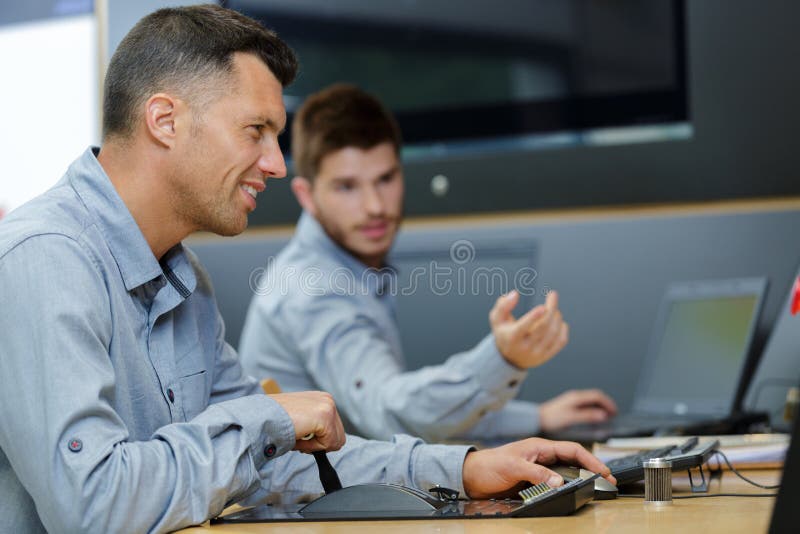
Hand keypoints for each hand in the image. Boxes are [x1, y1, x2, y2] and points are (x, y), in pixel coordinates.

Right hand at [270, 391, 345, 452]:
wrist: (262, 417)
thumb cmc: (275, 420)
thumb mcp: (301, 419)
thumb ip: (315, 426)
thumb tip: (328, 442)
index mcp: (322, 399)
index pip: (334, 430)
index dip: (318, 440)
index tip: (302, 436)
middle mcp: (327, 400)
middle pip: (339, 437)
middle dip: (319, 444)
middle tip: (299, 438)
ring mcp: (328, 407)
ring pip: (335, 442)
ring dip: (315, 445)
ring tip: (298, 436)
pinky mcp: (325, 416)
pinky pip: (328, 444)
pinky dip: (312, 446)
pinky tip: (298, 436)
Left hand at [462, 438, 615, 498]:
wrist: (472, 475)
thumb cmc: (489, 464)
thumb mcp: (513, 466)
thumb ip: (536, 472)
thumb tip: (558, 480)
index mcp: (539, 446)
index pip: (572, 449)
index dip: (590, 459)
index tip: (604, 471)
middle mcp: (542, 455)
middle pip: (574, 460)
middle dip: (592, 468)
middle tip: (608, 481)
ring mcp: (539, 468)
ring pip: (567, 471)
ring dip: (582, 478)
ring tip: (597, 486)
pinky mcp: (534, 480)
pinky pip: (556, 482)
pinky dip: (568, 486)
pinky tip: (574, 492)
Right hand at [490, 290, 567, 368]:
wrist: (510, 358)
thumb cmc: (504, 333)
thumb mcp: (497, 319)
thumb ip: (502, 305)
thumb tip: (515, 294)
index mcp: (511, 338)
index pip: (522, 328)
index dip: (533, 317)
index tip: (542, 307)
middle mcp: (525, 347)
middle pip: (543, 327)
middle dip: (550, 309)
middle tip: (553, 294)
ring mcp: (538, 353)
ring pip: (553, 333)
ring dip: (557, 316)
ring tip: (554, 309)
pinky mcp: (547, 355)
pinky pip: (561, 341)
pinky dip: (563, 328)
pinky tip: (559, 321)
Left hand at [539, 389, 617, 431]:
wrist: (535, 419)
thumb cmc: (549, 418)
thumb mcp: (571, 418)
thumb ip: (587, 416)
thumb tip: (603, 415)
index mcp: (576, 397)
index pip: (597, 396)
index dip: (608, 403)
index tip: (614, 412)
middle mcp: (575, 397)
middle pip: (595, 397)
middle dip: (606, 405)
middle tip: (613, 414)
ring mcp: (571, 402)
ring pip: (590, 402)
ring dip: (599, 408)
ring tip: (605, 417)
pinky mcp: (568, 407)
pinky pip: (585, 406)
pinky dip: (592, 411)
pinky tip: (593, 419)